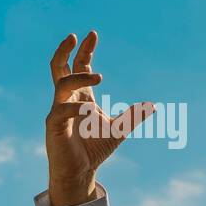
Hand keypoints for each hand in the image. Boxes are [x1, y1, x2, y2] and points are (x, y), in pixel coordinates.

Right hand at [45, 31, 154, 205]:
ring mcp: (58, 111)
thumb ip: (133, 116)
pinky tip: (89, 110)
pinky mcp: (54, 126)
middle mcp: (66, 99)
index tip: (92, 34)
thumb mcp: (119, 130)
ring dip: (79, 79)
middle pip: (59, 68)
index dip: (85, 51)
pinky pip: (60, 111)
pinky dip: (75, 108)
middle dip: (66, 51)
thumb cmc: (95, 149)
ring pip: (61, 85)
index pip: (79, 67)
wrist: (81, 171)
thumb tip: (152, 106)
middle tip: (76, 36)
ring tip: (100, 77)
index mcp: (81, 97)